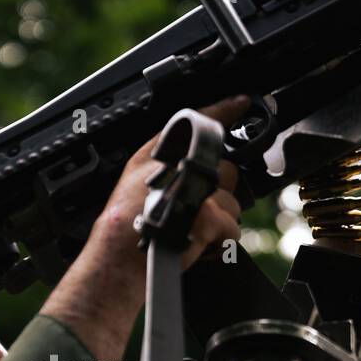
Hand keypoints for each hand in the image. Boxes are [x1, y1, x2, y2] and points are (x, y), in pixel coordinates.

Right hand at [40, 95, 249, 360]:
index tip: (242, 102)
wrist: (118, 259)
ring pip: (231, 203)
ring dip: (219, 220)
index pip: (197, 123)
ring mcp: (195, 191)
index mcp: (157, 155)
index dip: (224, 110)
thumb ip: (161, 163)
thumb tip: (191, 162)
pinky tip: (198, 244)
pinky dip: (220, 241)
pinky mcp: (207, 217)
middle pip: (225, 170)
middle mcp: (178, 167)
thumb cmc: (123, 227)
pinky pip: (231, 228)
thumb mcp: (132, 180)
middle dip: (218, 194)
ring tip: (191, 231)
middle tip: (194, 211)